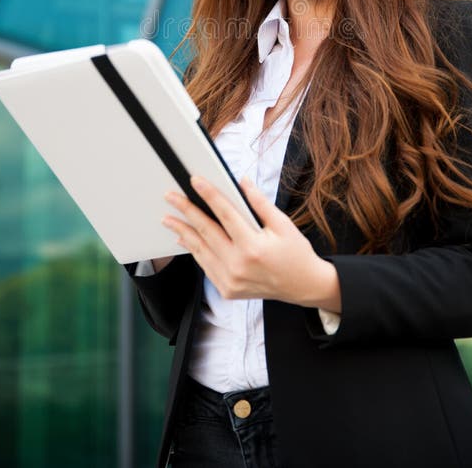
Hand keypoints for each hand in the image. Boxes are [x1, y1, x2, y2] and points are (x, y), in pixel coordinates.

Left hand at [162, 176, 340, 310]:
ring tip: (168, 217)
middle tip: (170, 196)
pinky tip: (184, 237)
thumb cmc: (295, 253)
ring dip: (182, 231)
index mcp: (253, 247)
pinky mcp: (227, 289)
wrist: (303, 286)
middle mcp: (239, 265)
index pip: (225, 214)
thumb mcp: (283, 224)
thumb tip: (242, 181)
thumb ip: (260, 202)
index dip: (209, 195)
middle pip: (206, 231)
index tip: (195, 181)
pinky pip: (205, 265)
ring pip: (200, 250)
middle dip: (186, 211)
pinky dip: (193, 250)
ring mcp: (231, 280)